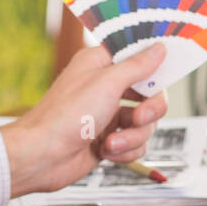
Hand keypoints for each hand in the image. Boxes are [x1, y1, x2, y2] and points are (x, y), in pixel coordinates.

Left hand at [0, 44, 168, 197]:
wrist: (42, 157)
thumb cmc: (64, 116)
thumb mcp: (107, 83)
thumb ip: (137, 66)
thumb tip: (158, 48)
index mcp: (101, 65)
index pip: (139, 58)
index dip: (154, 69)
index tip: (164, 76)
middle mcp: (105, 88)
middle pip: (150, 95)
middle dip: (149, 111)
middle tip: (138, 118)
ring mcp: (108, 115)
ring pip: (145, 124)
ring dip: (132, 137)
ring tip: (111, 142)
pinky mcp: (108, 139)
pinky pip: (135, 144)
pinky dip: (125, 150)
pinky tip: (106, 151)